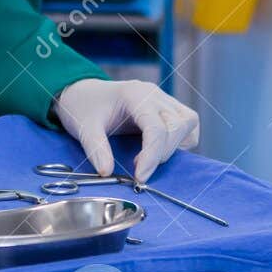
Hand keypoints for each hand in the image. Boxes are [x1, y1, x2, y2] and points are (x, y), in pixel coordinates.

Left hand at [52, 78, 199, 182]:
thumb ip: (96, 148)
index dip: (152, 156)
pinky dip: (180, 140)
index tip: (140, 178)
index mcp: (135, 94)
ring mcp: (163, 99)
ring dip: (175, 145)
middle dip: (162, 152)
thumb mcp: (83, 127)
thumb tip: (107, 173)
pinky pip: (187, 123)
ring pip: (189, 122)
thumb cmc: (84, 106)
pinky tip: (158, 149)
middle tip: (139, 168)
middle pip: (178, 125)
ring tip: (149, 157)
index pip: (156, 128)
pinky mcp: (167, 107)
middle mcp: (154, 94)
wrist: (83, 93)